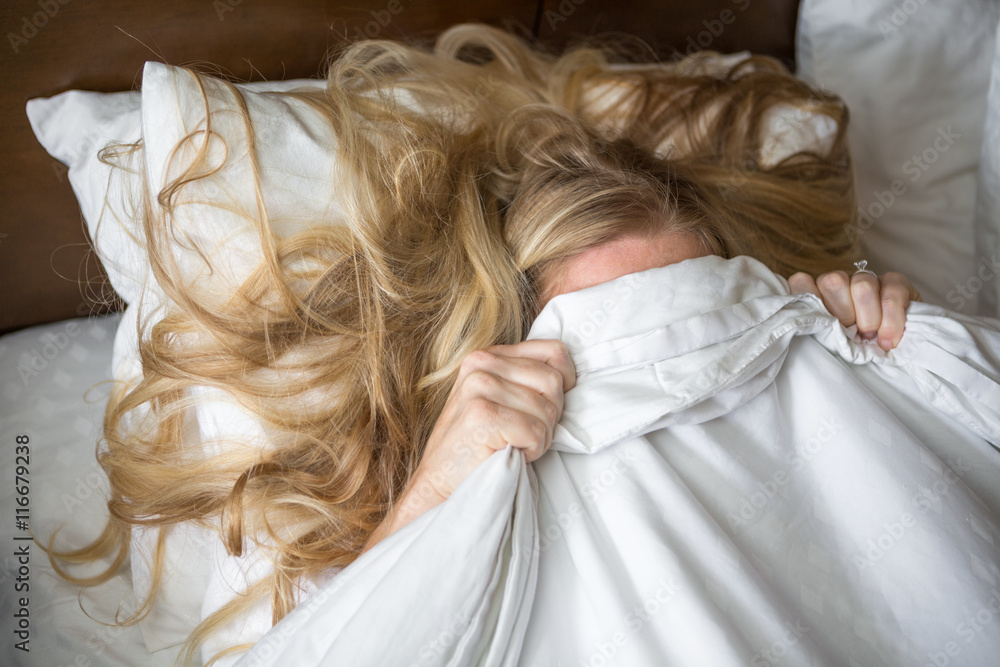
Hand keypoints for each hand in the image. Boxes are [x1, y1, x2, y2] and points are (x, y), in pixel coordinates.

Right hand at [415, 339, 575, 500]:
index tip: (546, 409)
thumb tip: (572, 379)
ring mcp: (480, 388)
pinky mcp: (484, 416)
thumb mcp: (500, 400)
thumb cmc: (477, 446)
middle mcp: (482, 364)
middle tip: (523, 435)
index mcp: (488, 356)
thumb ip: (526, 380)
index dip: (565, 383)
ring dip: (540, 438)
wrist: (440, 485)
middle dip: (550, 416)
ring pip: (548, 410)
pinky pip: (537, 432)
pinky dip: (531, 451)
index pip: (554, 352)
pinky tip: (509, 454)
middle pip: (554, 382)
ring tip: (513, 445)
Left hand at [788, 269, 916, 350]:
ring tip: (871, 338)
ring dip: (868, 318)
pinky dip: (891, 320)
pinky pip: (892, 292)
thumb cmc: (852, 352)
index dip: (810, 304)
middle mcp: (839, 283)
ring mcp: (867, 280)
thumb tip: (800, 330)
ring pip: (862, 285)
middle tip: (851, 336)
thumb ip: (816, 331)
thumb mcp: (829, 346)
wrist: (895, 350)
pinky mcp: (895, 282)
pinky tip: (888, 339)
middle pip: (832, 282)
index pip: (802, 282)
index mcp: (817, 296)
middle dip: (843, 315)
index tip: (819, 329)